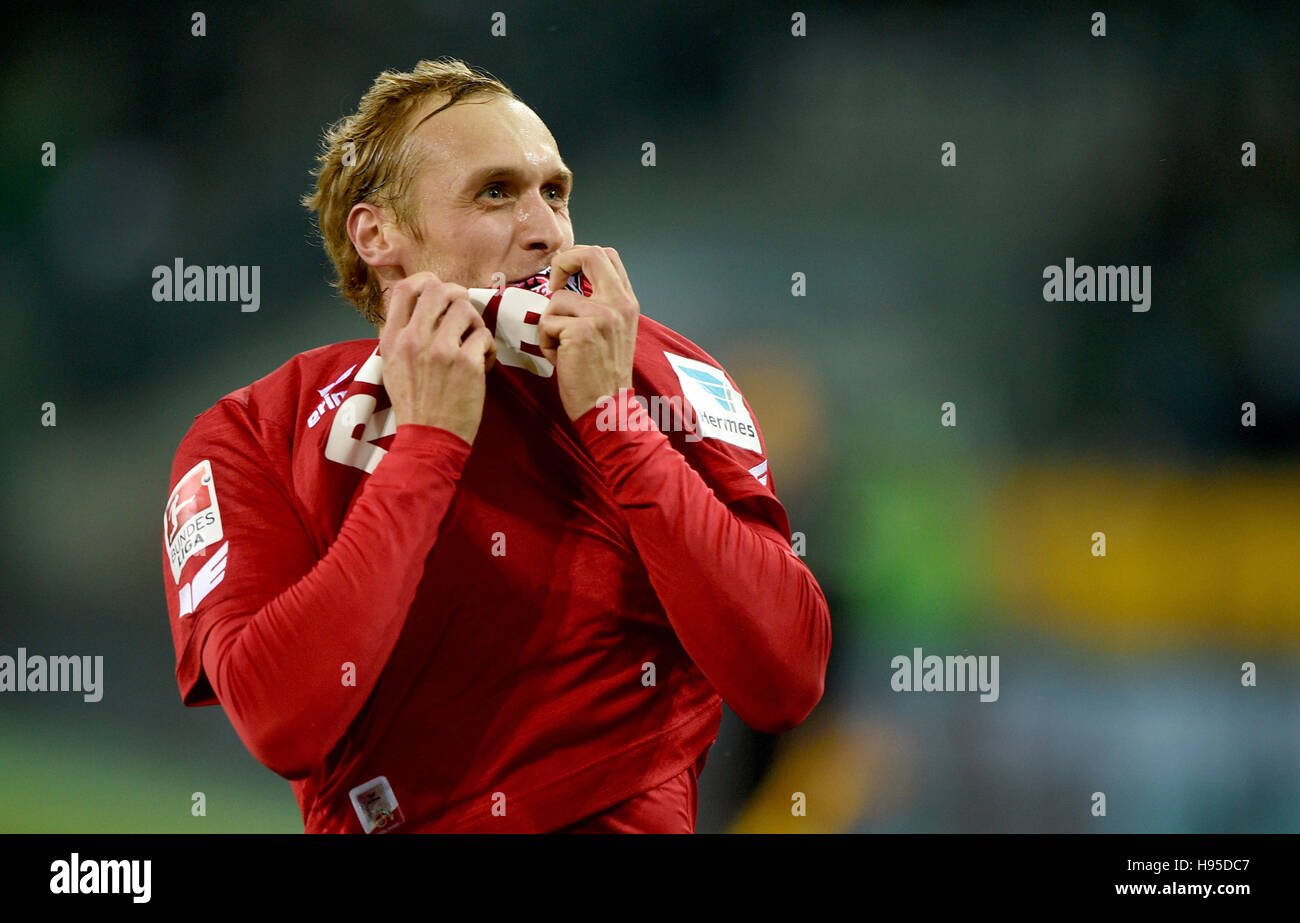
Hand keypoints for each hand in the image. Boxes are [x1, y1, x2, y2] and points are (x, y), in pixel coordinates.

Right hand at [378, 272, 496, 443]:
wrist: (428, 439)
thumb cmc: (413, 404)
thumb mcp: (391, 366)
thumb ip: (401, 335)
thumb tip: (419, 307)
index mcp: (393, 338)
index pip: (405, 288)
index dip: (426, 281)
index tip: (439, 292)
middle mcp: (414, 339)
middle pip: (440, 289)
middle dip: (458, 297)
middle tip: (464, 318)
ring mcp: (441, 350)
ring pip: (466, 309)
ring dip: (476, 324)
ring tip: (474, 345)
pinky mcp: (466, 363)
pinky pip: (484, 336)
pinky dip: (489, 349)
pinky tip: (484, 366)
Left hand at [538, 245, 639, 420]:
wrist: (608, 406)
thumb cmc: (603, 373)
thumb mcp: (614, 331)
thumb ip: (600, 304)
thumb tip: (566, 284)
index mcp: (626, 302)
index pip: (606, 255)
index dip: (579, 256)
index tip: (565, 277)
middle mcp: (618, 304)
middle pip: (588, 253)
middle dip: (562, 262)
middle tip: (552, 286)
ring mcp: (601, 316)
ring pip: (556, 300)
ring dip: (550, 325)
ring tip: (564, 348)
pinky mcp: (580, 331)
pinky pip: (547, 324)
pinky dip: (547, 343)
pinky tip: (562, 359)